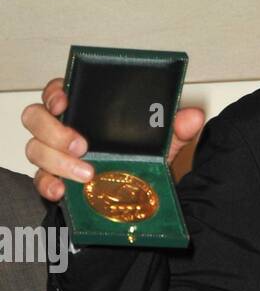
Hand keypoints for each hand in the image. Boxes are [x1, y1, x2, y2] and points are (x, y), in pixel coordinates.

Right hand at [21, 78, 204, 202]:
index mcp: (84, 112)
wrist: (135, 199)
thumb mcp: (160, 144)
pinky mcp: (54, 181)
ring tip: (87, 174)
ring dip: (57, 161)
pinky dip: (48, 186)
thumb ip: (175, 128)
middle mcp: (62, 130)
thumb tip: (192, 116)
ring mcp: (54, 156)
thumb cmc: (138, 160)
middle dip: (54, 130)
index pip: (57, 91)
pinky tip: (62, 192)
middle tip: (81, 145)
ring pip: (35, 150)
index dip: (55, 92)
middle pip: (36, 118)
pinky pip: (40, 182)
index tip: (65, 101)